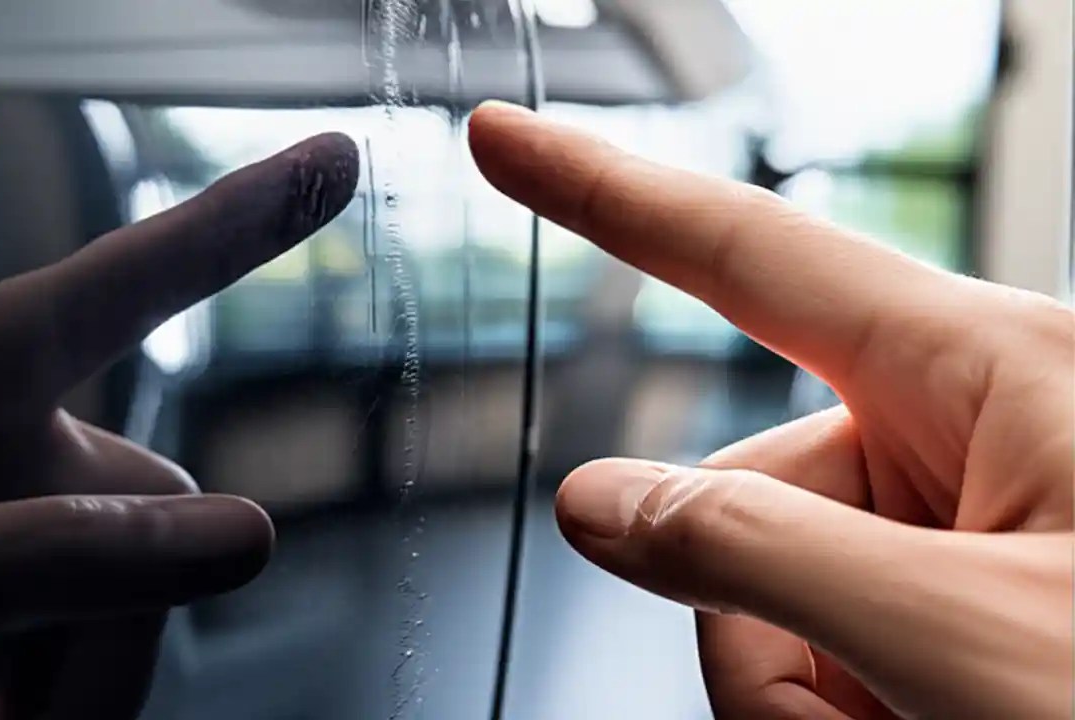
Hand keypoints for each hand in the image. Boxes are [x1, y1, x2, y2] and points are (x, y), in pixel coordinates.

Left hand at [0, 133, 358, 717]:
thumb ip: (45, 557)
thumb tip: (249, 533)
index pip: (117, 285)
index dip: (235, 222)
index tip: (330, 161)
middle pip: (155, 501)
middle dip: (110, 613)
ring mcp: (15, 513)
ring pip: (152, 583)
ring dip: (83, 671)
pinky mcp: (27, 584)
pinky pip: (118, 629)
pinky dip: (70, 690)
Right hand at [470, 102, 1072, 719]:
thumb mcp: (960, 638)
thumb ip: (753, 552)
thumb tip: (602, 503)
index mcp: (992, 374)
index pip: (743, 255)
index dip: (602, 192)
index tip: (508, 140)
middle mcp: (969, 431)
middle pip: (743, 495)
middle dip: (758, 627)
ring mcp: (958, 524)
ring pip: (766, 591)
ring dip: (801, 698)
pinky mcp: (953, 599)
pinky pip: (813, 642)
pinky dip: (829, 715)